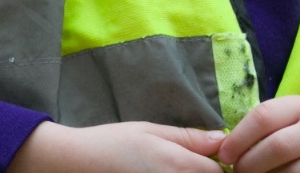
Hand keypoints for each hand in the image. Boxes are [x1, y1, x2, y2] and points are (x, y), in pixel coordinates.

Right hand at [7, 120, 226, 172]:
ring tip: (165, 167)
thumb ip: (187, 137)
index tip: (204, 157)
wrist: (78, 163)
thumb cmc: (113, 142)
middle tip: (185, 162)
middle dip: (203, 172)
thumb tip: (221, 139)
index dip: (215, 163)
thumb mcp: (150, 130)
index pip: (216, 170)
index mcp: (177, 163)